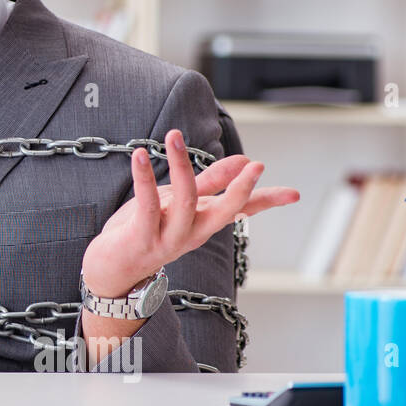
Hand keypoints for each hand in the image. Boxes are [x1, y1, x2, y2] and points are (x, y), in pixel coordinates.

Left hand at [80, 128, 298, 297]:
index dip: (267, 201)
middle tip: (255, 166)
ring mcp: (168, 238)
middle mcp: (192, 233)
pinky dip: (143, 178)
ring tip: (175, 135)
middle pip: (222, 212)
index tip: (294, 194)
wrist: (112, 270)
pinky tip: (139, 155)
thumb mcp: (180, 203)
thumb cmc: (146, 230)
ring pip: (184, 202)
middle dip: (239, 190)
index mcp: (204, 223)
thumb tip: (244, 161)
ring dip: (180, 166)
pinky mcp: (141, 238)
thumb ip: (210, 182)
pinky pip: (147, 206)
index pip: (241, 211)